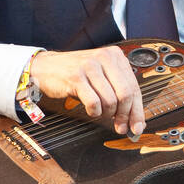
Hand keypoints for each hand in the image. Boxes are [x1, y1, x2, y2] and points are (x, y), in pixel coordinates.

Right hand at [29, 47, 145, 135]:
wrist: (46, 67)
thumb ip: (119, 94)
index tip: (137, 127)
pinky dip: (94, 112)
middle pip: (126, 95)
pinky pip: (94, 103)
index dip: (137, 111)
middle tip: (120, 126)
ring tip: (100, 112)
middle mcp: (105, 58)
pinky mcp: (76, 77)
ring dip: (107, 113)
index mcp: (115, 56)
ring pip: (110, 100)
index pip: (134, 87)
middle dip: (124, 116)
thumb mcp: (101, 78)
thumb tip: (135, 121)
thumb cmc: (76, 74)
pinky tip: (91, 109)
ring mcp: (90, 66)